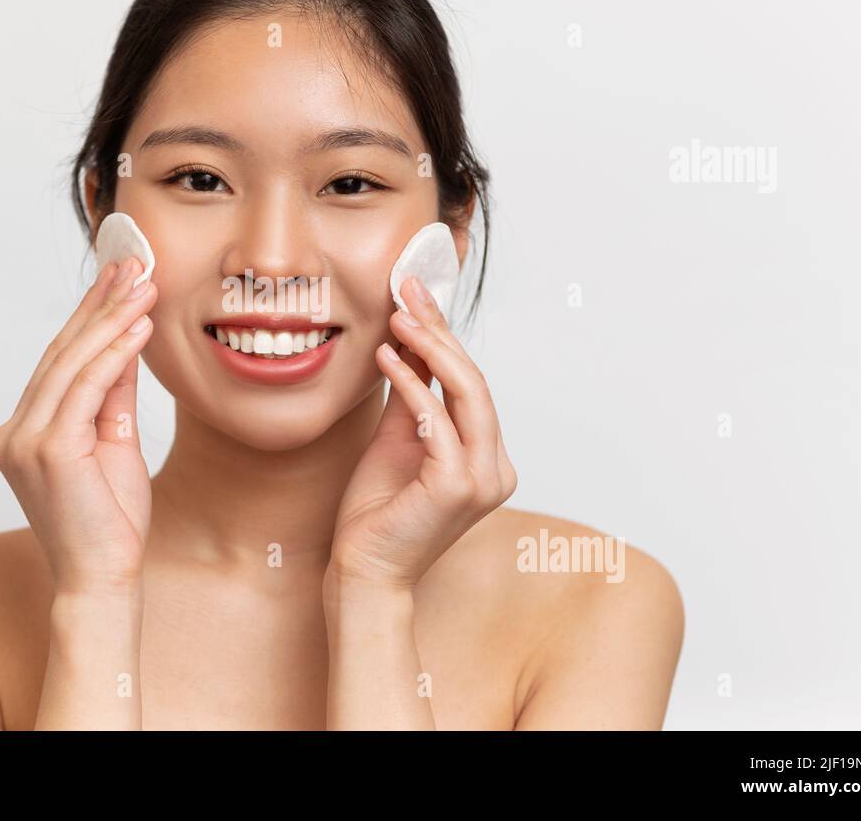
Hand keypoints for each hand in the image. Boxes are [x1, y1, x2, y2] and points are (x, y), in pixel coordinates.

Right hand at [0, 257, 157, 596]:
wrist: (104, 579)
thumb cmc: (110, 522)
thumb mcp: (115, 443)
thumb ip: (114, 394)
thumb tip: (127, 340)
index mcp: (24, 431)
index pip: (60, 362)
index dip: (89, 316)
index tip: (119, 278)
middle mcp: (15, 431)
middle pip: (62, 354)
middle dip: (100, 304)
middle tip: (132, 264)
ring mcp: (25, 440)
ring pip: (72, 364)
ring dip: (111, 319)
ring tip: (144, 284)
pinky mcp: (47, 449)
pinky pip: (86, 388)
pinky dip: (114, 353)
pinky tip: (139, 327)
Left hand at [328, 275, 516, 589]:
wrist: (363, 570)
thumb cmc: (378, 511)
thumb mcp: (398, 436)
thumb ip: (411, 393)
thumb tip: (410, 338)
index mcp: (488, 457)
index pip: (470, 382)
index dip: (444, 334)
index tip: (416, 295)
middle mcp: (496, 467)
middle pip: (473, 381)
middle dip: (439, 330)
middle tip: (406, 290)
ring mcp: (483, 479)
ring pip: (467, 394)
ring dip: (430, 348)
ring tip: (398, 317)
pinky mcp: (458, 487)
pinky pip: (437, 422)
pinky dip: (412, 385)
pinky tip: (387, 358)